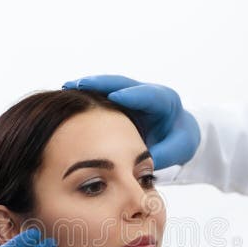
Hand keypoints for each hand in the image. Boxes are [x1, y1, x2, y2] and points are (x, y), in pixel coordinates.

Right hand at [63, 75, 200, 169]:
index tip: (115, 97)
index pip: (149, 95)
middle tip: (78, 84)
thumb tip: (139, 163)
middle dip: (101, 83)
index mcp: (165, 101)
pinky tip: (68, 98)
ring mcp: (131, 95)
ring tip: (67, 88)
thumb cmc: (181, 141)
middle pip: (123, 83)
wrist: (179, 135)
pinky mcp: (120, 102)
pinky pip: (102, 95)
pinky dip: (87, 96)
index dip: (132, 95)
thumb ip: (161, 155)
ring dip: (88, 86)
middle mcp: (146, 93)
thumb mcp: (179, 150)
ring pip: (109, 86)